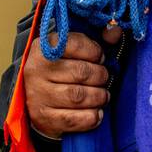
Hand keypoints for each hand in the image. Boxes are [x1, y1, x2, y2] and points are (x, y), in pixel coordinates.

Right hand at [23, 22, 121, 138]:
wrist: (36, 99)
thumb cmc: (60, 70)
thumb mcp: (72, 51)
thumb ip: (95, 40)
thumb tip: (115, 32)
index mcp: (43, 48)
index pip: (75, 44)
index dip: (95, 52)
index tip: (100, 58)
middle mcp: (36, 70)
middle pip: (81, 72)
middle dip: (101, 76)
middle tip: (104, 78)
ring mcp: (38, 95)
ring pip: (79, 97)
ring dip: (99, 97)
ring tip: (103, 95)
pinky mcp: (43, 118)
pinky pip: (74, 119)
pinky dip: (91, 117)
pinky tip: (96, 112)